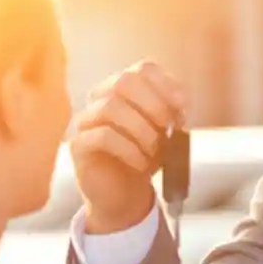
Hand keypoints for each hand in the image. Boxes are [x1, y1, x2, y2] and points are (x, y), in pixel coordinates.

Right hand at [70, 60, 188, 233]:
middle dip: (153, 103)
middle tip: (168, 127)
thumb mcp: (166, 135)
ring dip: (141, 129)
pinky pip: (102, 137)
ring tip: (155, 149)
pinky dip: (129, 149)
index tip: (184, 106)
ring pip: (110, 107)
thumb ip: (173, 116)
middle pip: (123, 81)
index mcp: (125, 89)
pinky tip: (141, 163)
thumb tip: (180, 108)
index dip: (166, 84)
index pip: (143, 69)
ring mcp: (86, 120)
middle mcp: (101, 98)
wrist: (124, 195)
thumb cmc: (144, 158)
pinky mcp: (78, 146)